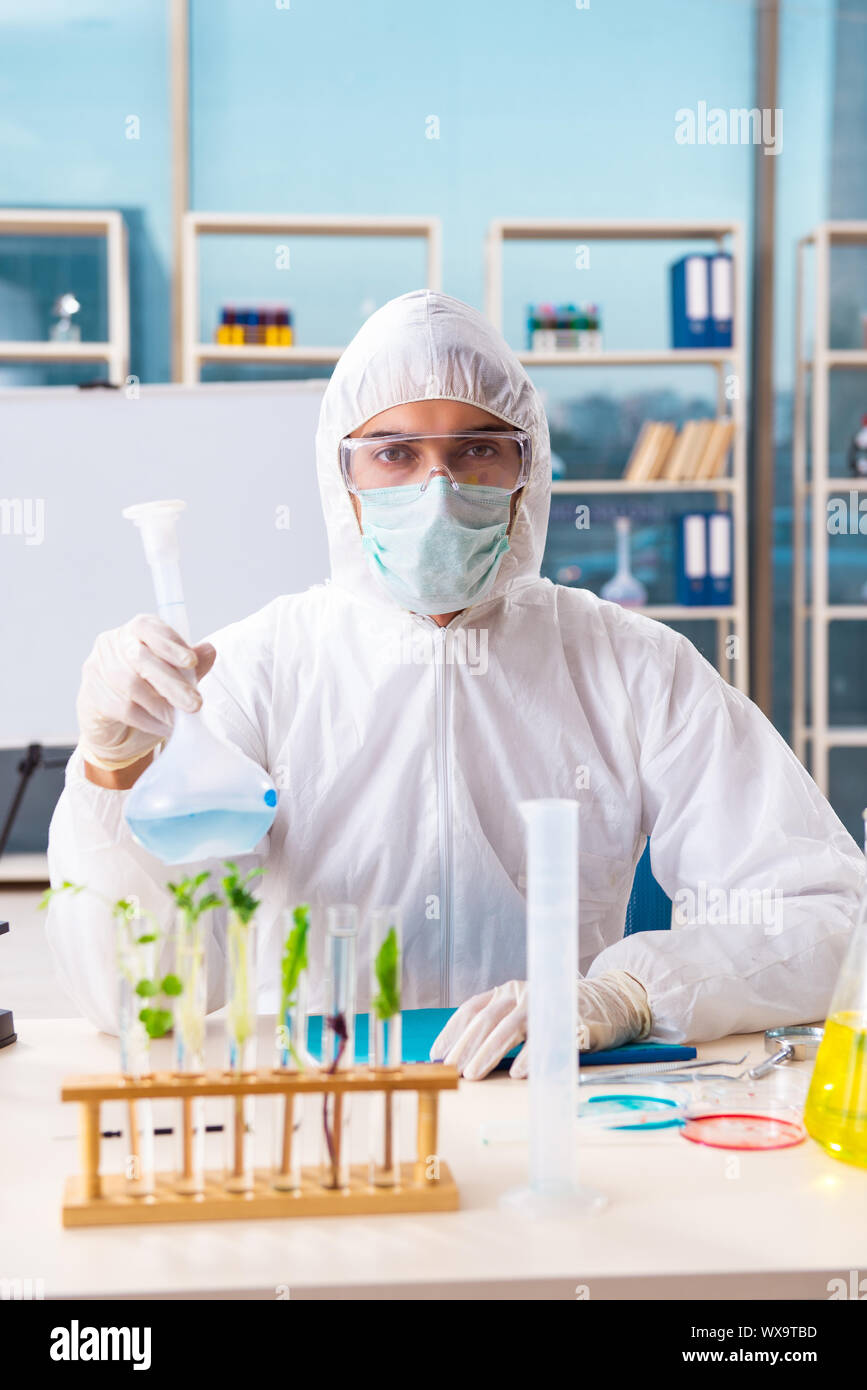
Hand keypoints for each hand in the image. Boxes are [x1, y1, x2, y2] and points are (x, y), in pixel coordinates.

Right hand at [77, 614, 215, 770]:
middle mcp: (114, 642)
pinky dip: (147, 720)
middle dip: (172, 683)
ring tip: (179, 719)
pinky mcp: (91, 693)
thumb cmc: (149, 690)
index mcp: (137, 629)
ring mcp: (98, 666)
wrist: (115, 722)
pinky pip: (122, 708)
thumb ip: (190, 665)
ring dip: (160, 705)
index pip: (151, 629)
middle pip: (142, 659)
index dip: (172, 645)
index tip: (192, 662)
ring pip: (131, 685)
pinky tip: (163, 727)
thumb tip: (209, 650)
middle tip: (195, 703)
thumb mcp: (173, 676)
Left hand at [431, 971, 651, 1080]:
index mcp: (507, 992)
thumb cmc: (556, 1018)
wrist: (608, 1004)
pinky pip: (544, 1040)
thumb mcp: (523, 1016)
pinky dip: (530, 1058)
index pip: (473, 1009)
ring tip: (473, 1075)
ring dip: (489, 1054)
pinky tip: (517, 1074)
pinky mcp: (567, 1020)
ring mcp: (545, 1005)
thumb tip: (460, 1058)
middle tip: (451, 1070)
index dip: (452, 1031)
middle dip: (466, 1047)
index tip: (436, 1054)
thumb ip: (497, 1029)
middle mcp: (522, 993)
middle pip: (487, 1019)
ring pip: (510, 1028)